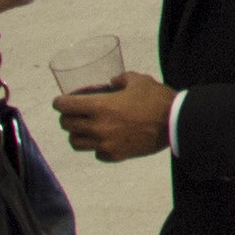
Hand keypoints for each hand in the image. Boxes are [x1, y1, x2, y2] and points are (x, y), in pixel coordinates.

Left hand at [57, 72, 175, 159]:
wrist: (174, 123)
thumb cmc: (157, 99)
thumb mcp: (139, 80)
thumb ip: (121, 79)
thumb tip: (112, 82)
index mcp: (101, 106)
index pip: (66, 106)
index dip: (59, 102)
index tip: (59, 101)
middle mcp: (97, 127)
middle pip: (67, 125)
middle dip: (66, 117)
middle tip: (72, 113)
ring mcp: (104, 144)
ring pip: (75, 142)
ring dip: (76, 133)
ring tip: (83, 128)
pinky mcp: (114, 156)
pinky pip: (95, 152)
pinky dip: (96, 146)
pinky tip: (104, 139)